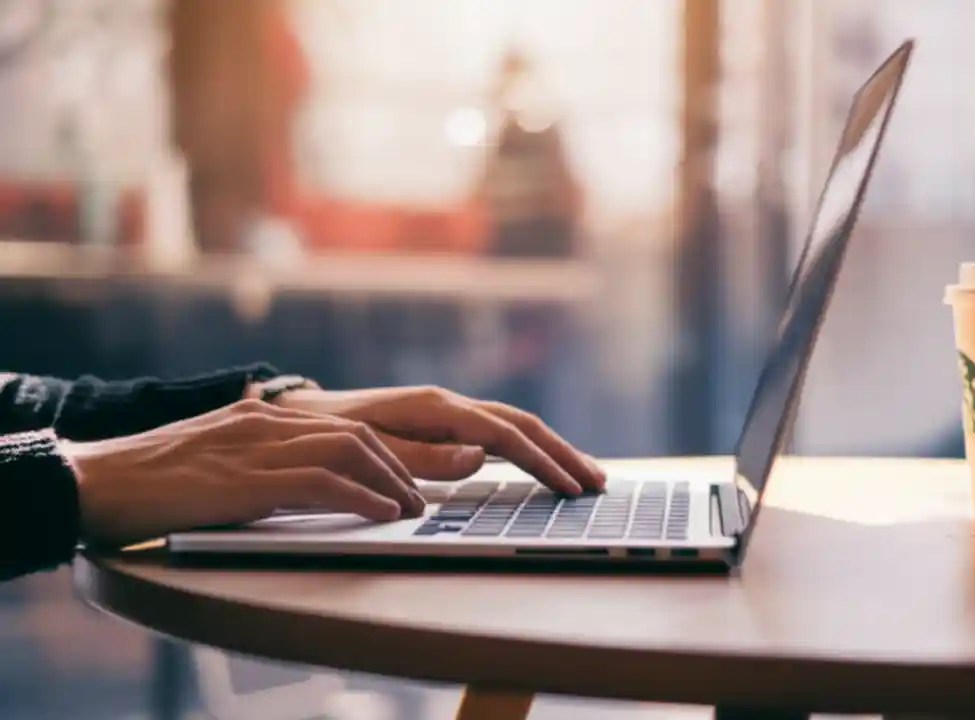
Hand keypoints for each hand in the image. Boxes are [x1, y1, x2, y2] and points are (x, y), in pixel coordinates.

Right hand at [64, 399, 425, 546]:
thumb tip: (296, 481)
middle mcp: (265, 424)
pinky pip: (321, 483)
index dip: (383, 451)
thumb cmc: (147, 481)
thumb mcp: (213, 460)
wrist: (92, 481)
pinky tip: (380, 514)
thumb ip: (255, 461)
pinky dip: (360, 496)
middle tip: (418, 497)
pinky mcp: (246, 480)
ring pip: (349, 450)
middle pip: (356, 433)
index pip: (341, 425)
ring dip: (390, 481)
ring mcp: (256, 449)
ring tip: (409, 509)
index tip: (405, 477)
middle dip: (398, 466)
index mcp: (258, 418)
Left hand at [273, 386, 605, 494]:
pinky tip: (544, 464)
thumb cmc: (329, 437)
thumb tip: (478, 457)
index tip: (571, 486)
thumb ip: (423, 457)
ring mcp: (450, 413)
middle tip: (598, 483)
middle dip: (563, 453)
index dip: (542, 461)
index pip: (505, 435)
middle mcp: (450, 404)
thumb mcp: (370, 450)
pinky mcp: (446, 424)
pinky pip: (499, 434)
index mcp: (437, 408)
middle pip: (522, 425)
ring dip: (553, 450)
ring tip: (586, 475)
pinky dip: (530, 449)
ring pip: (515, 427)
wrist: (298, 417)